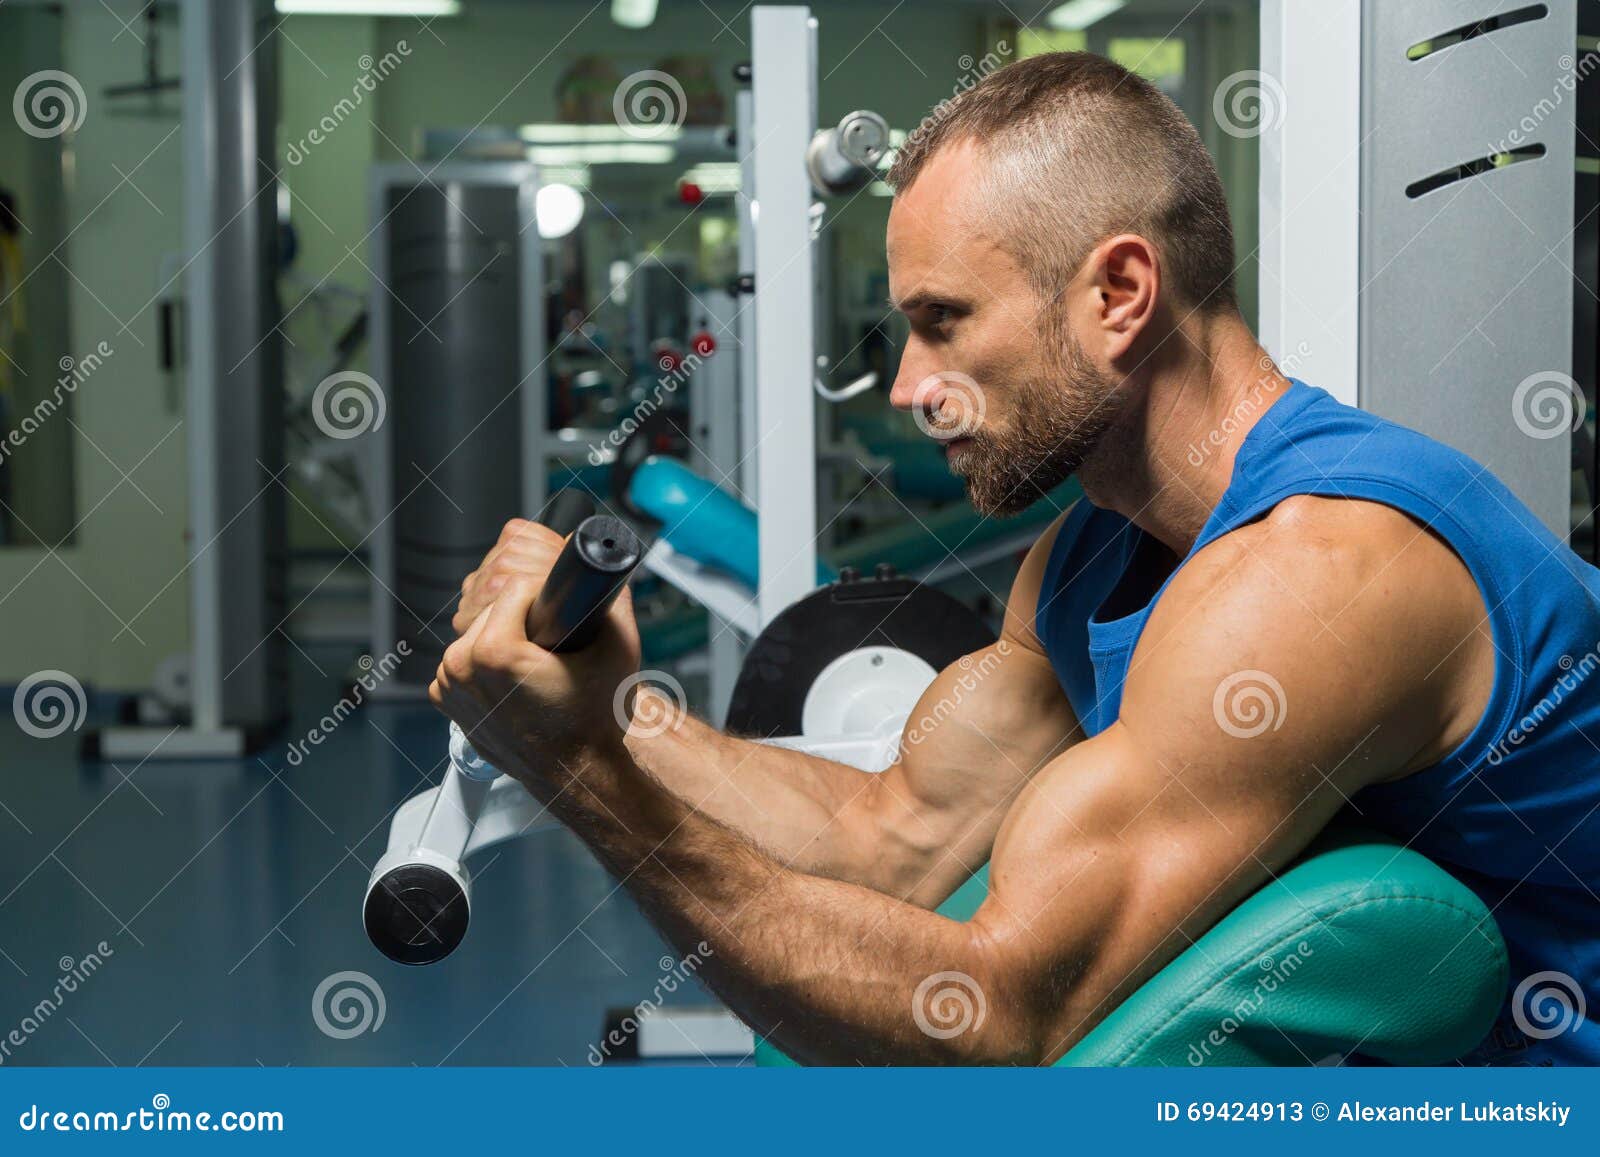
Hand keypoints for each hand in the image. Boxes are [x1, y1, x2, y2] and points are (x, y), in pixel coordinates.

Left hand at [430, 528, 642, 788]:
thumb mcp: (618, 648)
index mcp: (492, 653)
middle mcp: (460, 668)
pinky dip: (486, 661)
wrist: (582, 771)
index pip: (517, 589)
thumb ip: (612, 594)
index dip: (547, 595)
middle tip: (554, 639)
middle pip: (493, 608)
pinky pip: (465, 660)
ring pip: (477, 631)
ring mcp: (448, 686)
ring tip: (535, 658)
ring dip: (504, 634)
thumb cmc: (596, 722)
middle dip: (524, 615)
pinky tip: (514, 676)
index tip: (563, 613)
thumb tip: (603, 560)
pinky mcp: (446, 700)